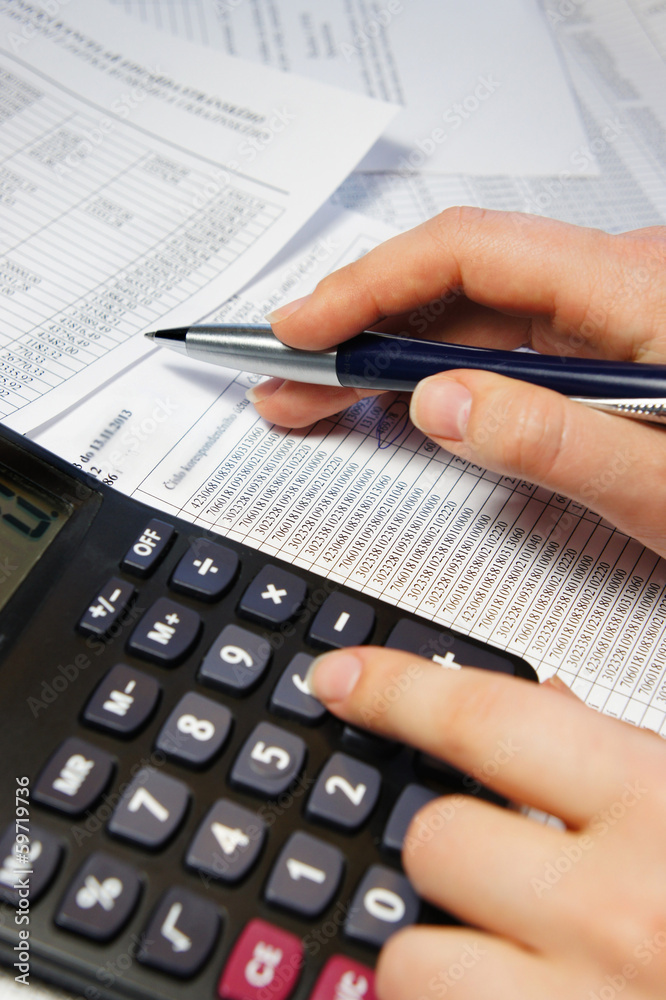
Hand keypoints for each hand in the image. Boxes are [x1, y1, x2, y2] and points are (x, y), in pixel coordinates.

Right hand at [250, 208, 665, 557]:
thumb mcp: (665, 486)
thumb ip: (556, 442)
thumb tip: (437, 402)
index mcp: (635, 292)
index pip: (470, 252)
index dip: (370, 283)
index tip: (303, 326)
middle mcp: (615, 286)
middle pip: (454, 285)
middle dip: (358, 333)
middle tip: (288, 382)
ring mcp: (604, 317)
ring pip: (468, 316)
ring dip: (385, 357)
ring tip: (316, 397)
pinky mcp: (598, 350)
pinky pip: (498, 345)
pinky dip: (432, 373)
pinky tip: (389, 401)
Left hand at [306, 647, 665, 999]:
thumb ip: (633, 756)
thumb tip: (543, 705)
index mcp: (665, 810)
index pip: (486, 718)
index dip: (397, 687)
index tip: (343, 680)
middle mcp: (623, 917)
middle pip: (437, 841)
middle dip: (463, 851)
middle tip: (520, 872)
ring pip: (413, 961)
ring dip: (449, 958)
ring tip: (521, 963)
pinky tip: (522, 998)